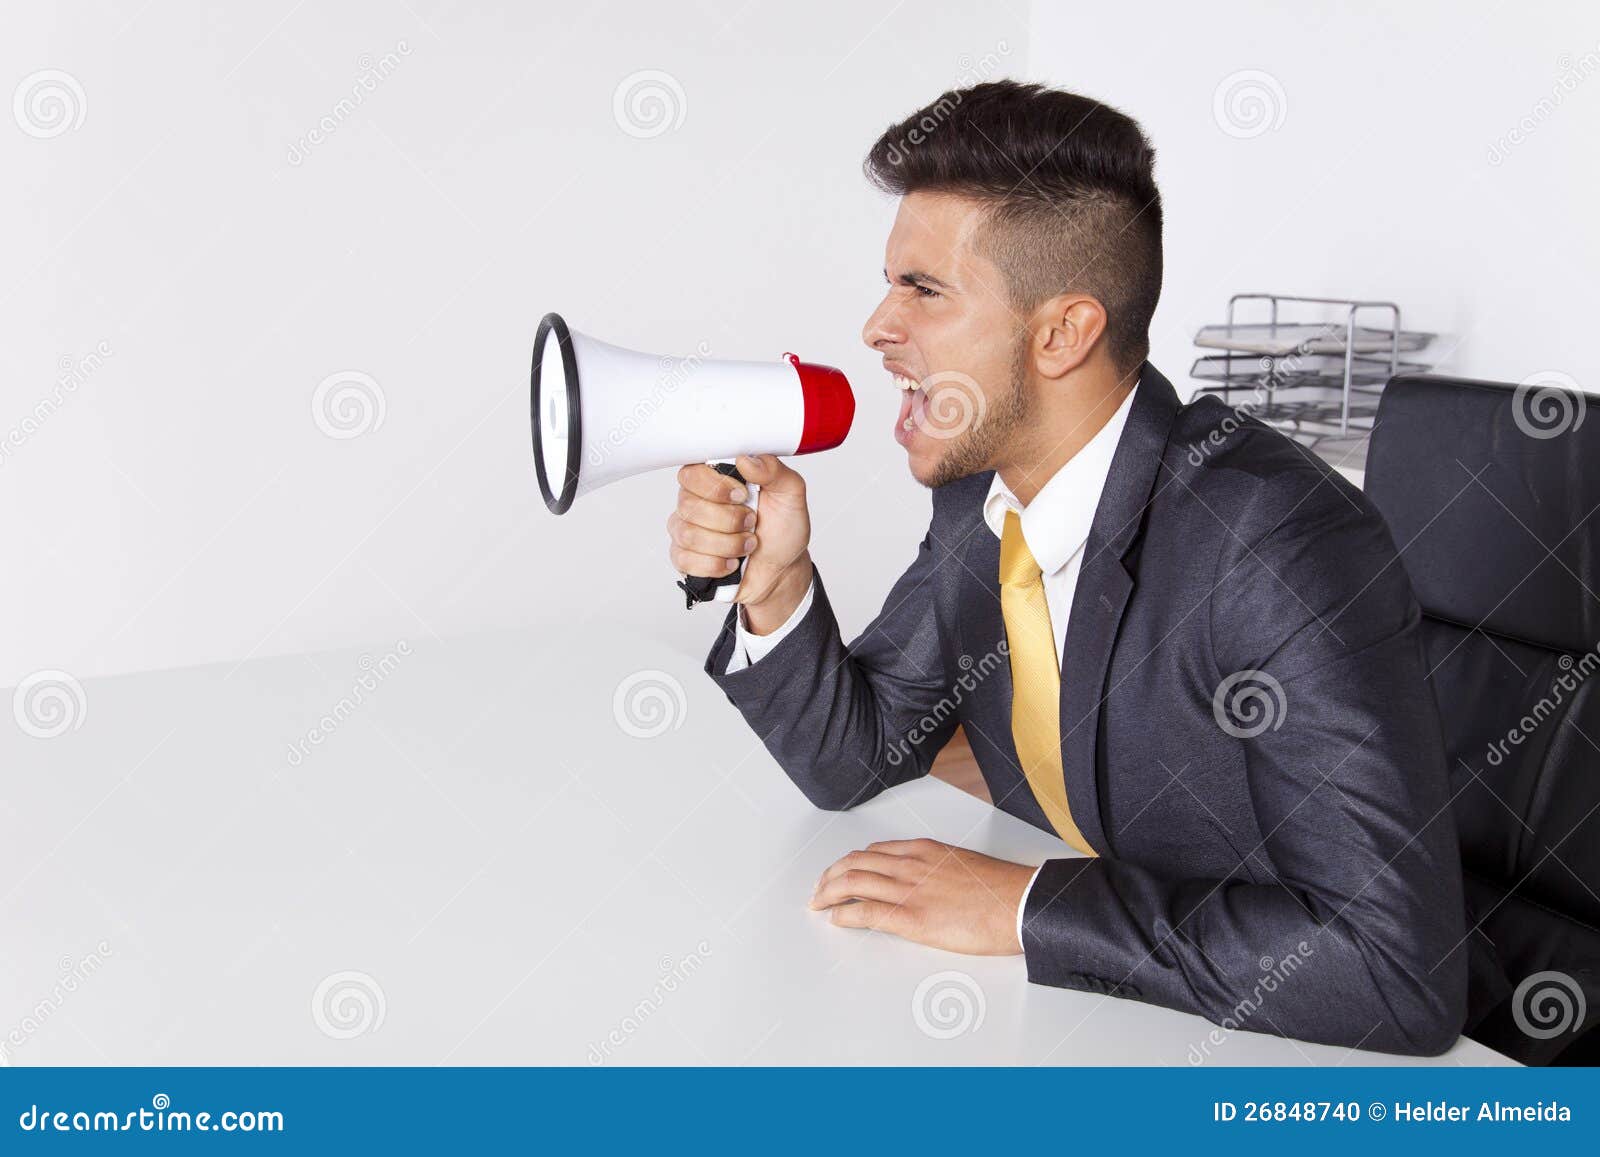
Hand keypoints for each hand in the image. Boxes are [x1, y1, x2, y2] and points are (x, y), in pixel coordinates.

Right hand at [669, 454, 812, 629]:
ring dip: (728, 544)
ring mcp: (688, 529)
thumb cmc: (782, 530)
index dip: (716, 486)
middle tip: (751, 522)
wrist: (782, 569)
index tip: (742, 496)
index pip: (692, 471)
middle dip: (729, 520)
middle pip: (689, 504)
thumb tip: (745, 460)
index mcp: (717, 479)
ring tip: (748, 544)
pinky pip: (685, 559)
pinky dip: (716, 564)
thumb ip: (773, 470)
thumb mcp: (790, 494)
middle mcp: (697, 501)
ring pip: (689, 534)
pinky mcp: (685, 557)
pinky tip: (732, 562)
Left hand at [808, 838, 1033, 955]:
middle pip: (855, 862)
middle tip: (819, 889)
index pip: (874, 851)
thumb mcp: (963, 867)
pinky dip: (844, 914)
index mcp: (924, 850)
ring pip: (853, 882)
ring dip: (828, 892)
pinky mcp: (912, 917)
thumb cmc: (1000, 890)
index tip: (841, 871)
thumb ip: (938, 871)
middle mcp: (911, 864)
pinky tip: (836, 919)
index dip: (851, 862)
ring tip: (818, 903)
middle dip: (830, 875)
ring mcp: (910, 889)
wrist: (1020, 902)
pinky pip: (866, 912)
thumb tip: (929, 885)